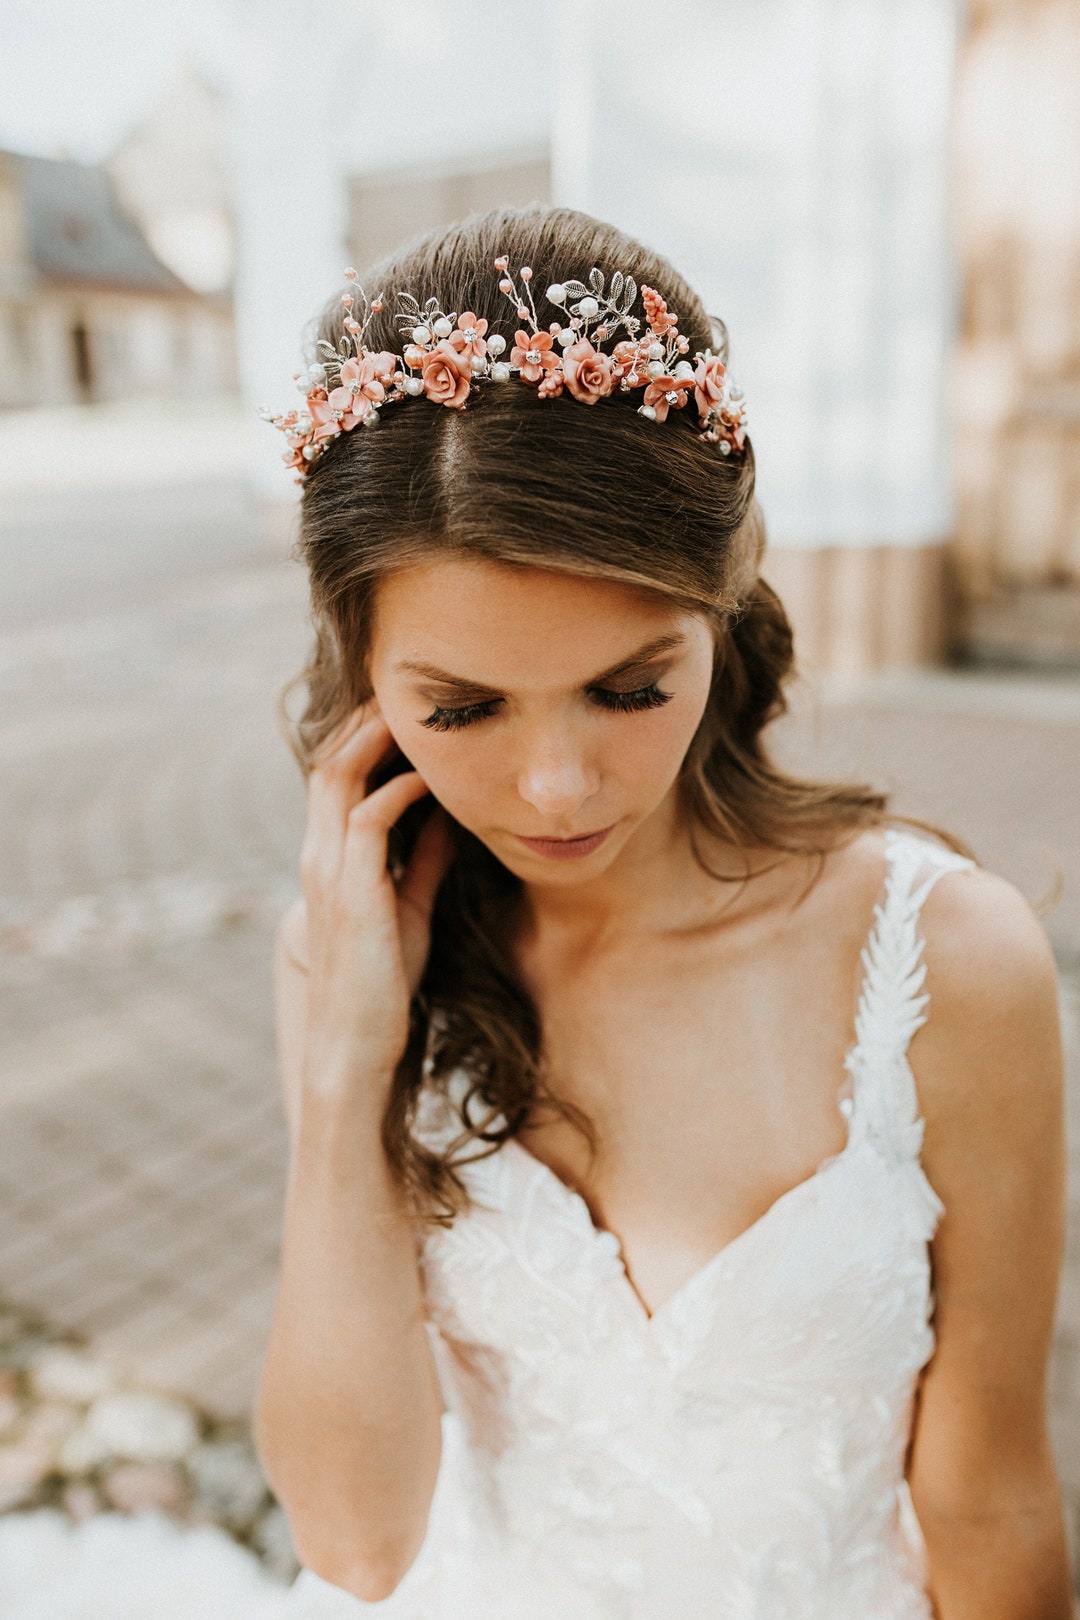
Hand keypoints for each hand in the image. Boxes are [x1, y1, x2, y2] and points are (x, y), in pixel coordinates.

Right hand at [299, 704, 453, 1096]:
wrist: (357, 1047)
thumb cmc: (383, 983)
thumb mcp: (410, 908)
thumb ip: (423, 860)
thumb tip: (451, 817)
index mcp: (328, 858)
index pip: (336, 775)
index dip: (366, 737)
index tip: (410, 710)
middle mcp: (319, 855)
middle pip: (331, 761)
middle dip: (368, 721)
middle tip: (412, 692)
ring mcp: (329, 871)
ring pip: (339, 777)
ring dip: (378, 741)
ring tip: (418, 713)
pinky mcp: (353, 892)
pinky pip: (369, 819)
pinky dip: (399, 789)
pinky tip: (431, 778)